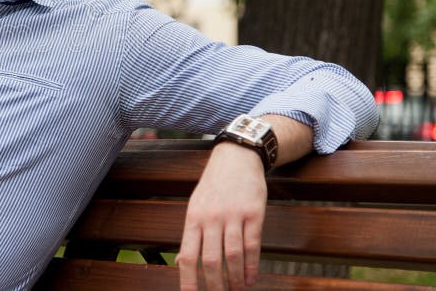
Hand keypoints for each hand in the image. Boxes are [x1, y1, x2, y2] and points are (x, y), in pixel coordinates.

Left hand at [176, 141, 266, 290]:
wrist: (236, 157)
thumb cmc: (214, 186)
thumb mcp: (195, 205)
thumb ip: (191, 235)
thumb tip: (182, 263)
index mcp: (193, 217)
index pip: (188, 255)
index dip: (189, 280)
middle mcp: (211, 218)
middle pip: (211, 260)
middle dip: (214, 285)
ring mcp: (233, 215)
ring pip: (233, 255)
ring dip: (235, 279)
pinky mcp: (254, 214)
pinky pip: (252, 246)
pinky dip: (251, 266)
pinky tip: (251, 279)